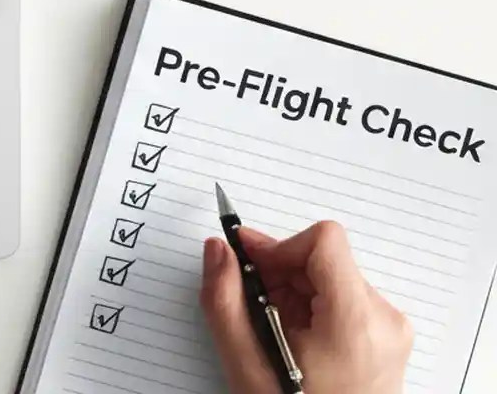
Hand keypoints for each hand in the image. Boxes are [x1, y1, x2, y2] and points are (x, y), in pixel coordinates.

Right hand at [201, 221, 412, 393]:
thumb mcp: (247, 366)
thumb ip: (224, 301)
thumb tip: (217, 251)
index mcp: (355, 321)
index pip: (323, 241)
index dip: (278, 246)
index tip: (246, 263)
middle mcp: (383, 319)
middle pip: (323, 260)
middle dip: (279, 275)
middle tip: (249, 308)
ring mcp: (389, 330)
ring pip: (329, 279)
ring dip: (292, 294)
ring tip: (274, 335)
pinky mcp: (386, 339)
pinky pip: (342, 301)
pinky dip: (310, 310)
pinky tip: (293, 342)